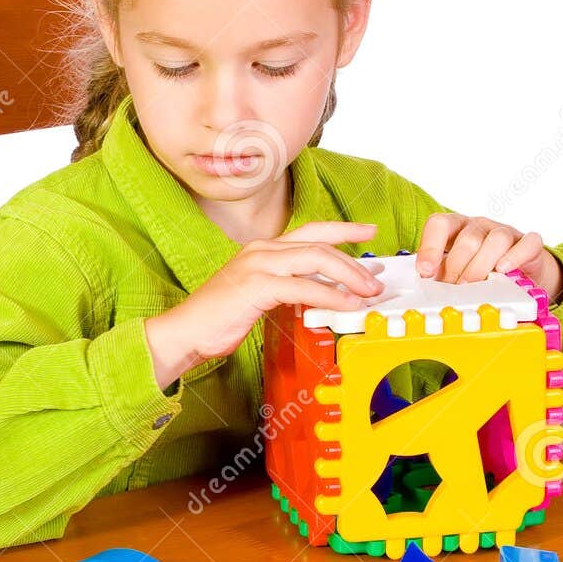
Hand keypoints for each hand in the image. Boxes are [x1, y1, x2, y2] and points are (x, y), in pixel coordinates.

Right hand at [143, 221, 381, 390]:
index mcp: (263, 250)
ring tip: (369, 291)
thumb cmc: (218, 318)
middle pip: (319, 244)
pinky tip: (345, 305)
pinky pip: (303, 287)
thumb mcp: (258, 296)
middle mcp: (262, 251)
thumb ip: (286, 288)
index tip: (367, 231)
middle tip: (377, 276)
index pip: (310, 232)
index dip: (342, 229)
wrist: (185, 332)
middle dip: (354, 259)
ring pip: (316, 259)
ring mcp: (258, 266)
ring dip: (349, 275)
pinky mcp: (256, 286)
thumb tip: (320, 293)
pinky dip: (330, 295)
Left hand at [414, 213, 562, 302]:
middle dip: (457, 267)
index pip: (439, 224)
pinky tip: (503, 269)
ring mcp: (505, 232)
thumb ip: (439, 273)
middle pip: (468, 239)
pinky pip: (527, 243)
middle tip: (453, 289)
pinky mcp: (529, 244)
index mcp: (456, 229)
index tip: (424, 272)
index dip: (430, 247)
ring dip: (482, 266)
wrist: (520, 273)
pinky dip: (515, 256)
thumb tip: (420, 286)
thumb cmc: (479, 270)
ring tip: (473, 286)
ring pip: (496, 240)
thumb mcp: (454, 270)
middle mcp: (479, 226)